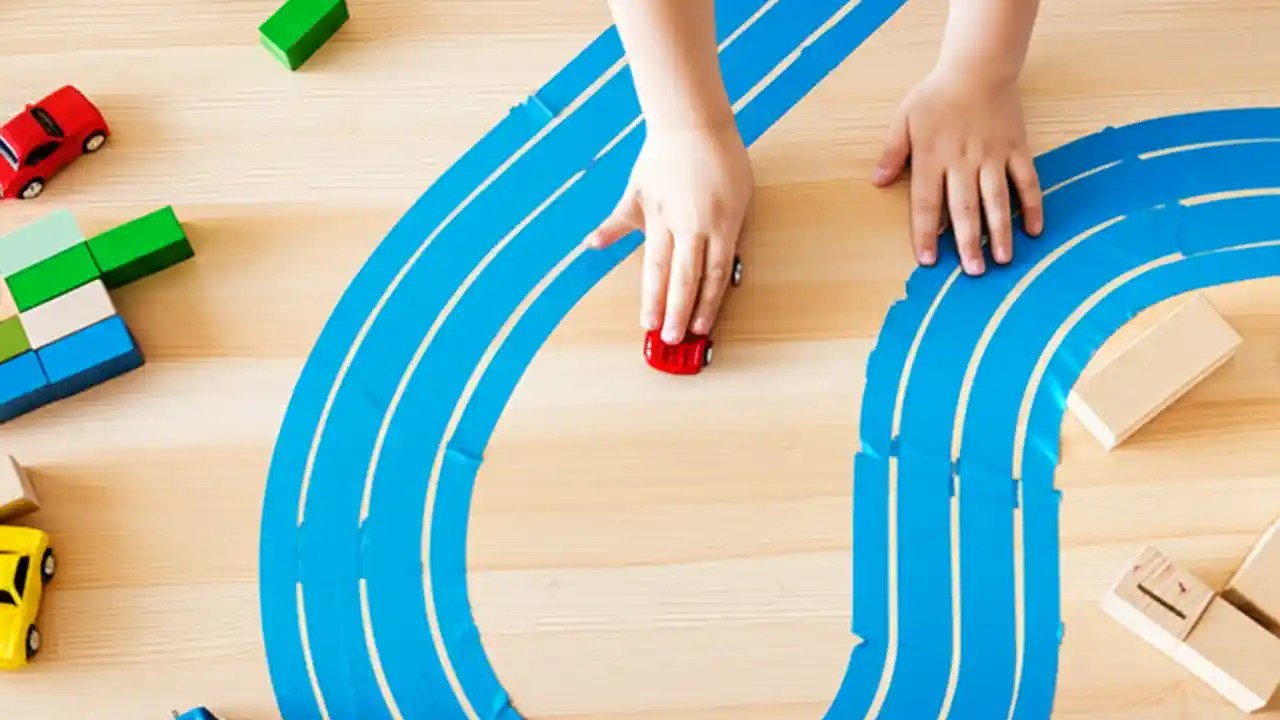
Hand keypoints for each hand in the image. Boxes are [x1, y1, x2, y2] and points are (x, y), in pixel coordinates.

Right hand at [585, 122, 752, 342]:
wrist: (694, 121)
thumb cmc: (721, 158)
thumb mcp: (739, 198)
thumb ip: (724, 235)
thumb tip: (715, 266)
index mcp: (720, 225)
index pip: (713, 275)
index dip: (706, 305)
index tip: (698, 329)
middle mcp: (691, 224)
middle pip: (684, 276)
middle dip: (677, 311)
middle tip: (670, 338)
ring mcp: (663, 212)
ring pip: (657, 262)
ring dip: (651, 295)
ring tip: (646, 322)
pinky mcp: (641, 197)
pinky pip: (621, 218)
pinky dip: (605, 231)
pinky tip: (590, 246)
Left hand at [873, 67, 1043, 274]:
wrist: (978, 68)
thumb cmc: (936, 97)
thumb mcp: (904, 119)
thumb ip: (892, 152)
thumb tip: (878, 181)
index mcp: (933, 157)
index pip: (927, 203)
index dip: (926, 233)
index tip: (927, 260)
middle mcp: (963, 161)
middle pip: (966, 208)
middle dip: (968, 243)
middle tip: (973, 272)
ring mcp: (993, 156)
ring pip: (998, 200)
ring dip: (1001, 232)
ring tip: (1003, 260)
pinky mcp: (1017, 149)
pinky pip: (1027, 181)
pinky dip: (1032, 206)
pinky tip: (1034, 230)